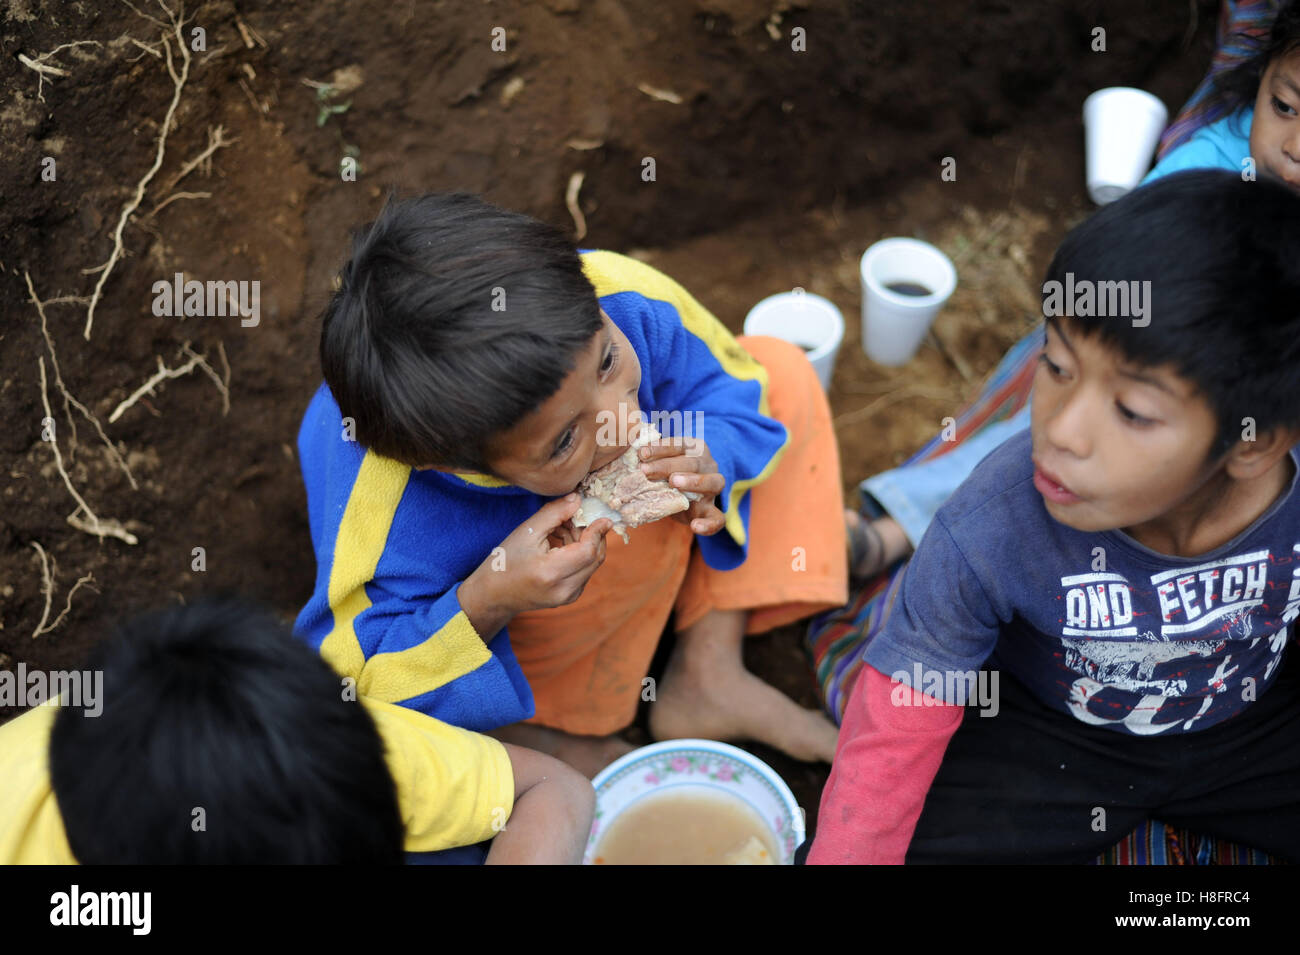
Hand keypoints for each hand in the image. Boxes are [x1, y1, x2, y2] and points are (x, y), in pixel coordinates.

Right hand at [464, 495, 613, 624]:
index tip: (602, 517)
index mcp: (551, 573)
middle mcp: (564, 590)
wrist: (493, 595)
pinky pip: (584, 571)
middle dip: (592, 534)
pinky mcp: (570, 597)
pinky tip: (561, 544)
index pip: (588, 551)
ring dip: (585, 543)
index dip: (597, 532)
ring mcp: (569, 597)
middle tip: (576, 517)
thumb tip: (578, 499)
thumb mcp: (526, 532)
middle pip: (595, 558)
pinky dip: (579, 554)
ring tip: (562, 529)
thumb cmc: (505, 561)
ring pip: (592, 564)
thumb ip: (554, 513)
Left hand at [636, 434, 725, 534]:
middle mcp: (708, 465)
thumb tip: (630, 447)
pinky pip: (718, 518)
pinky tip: (696, 526)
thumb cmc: (665, 474)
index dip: (660, 448)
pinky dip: (709, 524)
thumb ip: (649, 456)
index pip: (679, 444)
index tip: (641, 453)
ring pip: (712, 482)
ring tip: (673, 483)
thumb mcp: (658, 462)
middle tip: (647, 471)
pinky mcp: (712, 510)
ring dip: (693, 481)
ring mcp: (713, 488)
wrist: (677, 500)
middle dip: (668, 465)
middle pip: (693, 462)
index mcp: (695, 448)